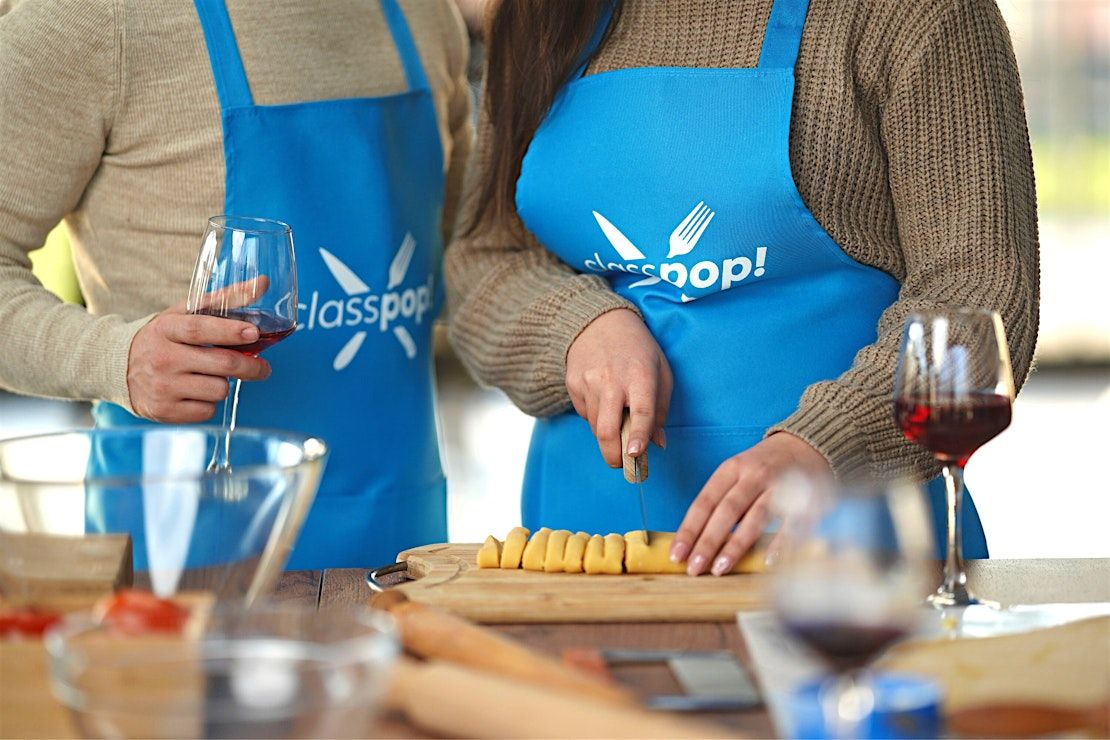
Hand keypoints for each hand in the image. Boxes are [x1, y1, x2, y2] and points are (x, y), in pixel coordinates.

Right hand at [126, 302, 271, 422]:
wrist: (117, 367)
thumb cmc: (163, 338)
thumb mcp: (185, 314)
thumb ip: (226, 299)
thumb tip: (263, 283)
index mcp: (166, 329)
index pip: (200, 329)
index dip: (230, 331)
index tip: (254, 332)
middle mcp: (162, 358)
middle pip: (221, 364)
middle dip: (250, 367)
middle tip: (262, 368)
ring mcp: (162, 387)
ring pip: (219, 390)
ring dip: (224, 384)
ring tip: (211, 377)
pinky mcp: (164, 411)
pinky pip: (208, 410)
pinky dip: (209, 402)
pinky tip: (197, 392)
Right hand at [565, 308, 672, 466]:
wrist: (599, 322)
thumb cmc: (638, 350)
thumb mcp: (660, 371)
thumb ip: (661, 409)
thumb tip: (658, 444)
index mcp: (640, 376)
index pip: (641, 412)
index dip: (639, 436)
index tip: (636, 455)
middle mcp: (612, 380)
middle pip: (608, 430)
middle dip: (614, 456)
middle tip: (622, 466)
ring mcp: (588, 382)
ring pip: (596, 427)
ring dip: (607, 437)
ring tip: (618, 425)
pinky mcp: (573, 384)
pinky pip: (585, 414)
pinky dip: (595, 418)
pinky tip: (603, 402)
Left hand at [670, 432, 831, 575]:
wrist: (808, 445)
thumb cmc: (763, 469)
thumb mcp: (736, 474)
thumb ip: (719, 502)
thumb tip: (694, 542)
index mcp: (731, 469)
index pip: (704, 502)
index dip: (689, 530)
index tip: (676, 555)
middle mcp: (754, 475)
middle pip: (727, 510)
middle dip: (708, 541)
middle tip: (694, 568)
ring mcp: (781, 486)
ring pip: (755, 517)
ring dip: (736, 545)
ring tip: (719, 568)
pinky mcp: (807, 499)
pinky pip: (792, 524)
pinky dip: (780, 543)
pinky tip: (768, 561)